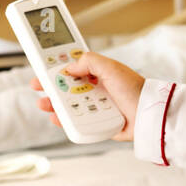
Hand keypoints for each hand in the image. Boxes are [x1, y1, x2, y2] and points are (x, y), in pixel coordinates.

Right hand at [30, 52, 144, 142]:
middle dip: (50, 87)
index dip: (57, 69)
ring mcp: (95, 107)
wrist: (148, 115)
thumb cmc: (134, 89)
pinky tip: (57, 118)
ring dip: (54, 104)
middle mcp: (95, 89)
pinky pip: (76, 123)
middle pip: (66, 88)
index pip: (73, 69)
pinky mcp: (96, 124)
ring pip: (68, 105)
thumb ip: (89, 61)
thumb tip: (70, 67)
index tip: (43, 69)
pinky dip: (64, 121)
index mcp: (98, 74)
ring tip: (45, 104)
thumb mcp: (110, 67)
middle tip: (38, 87)